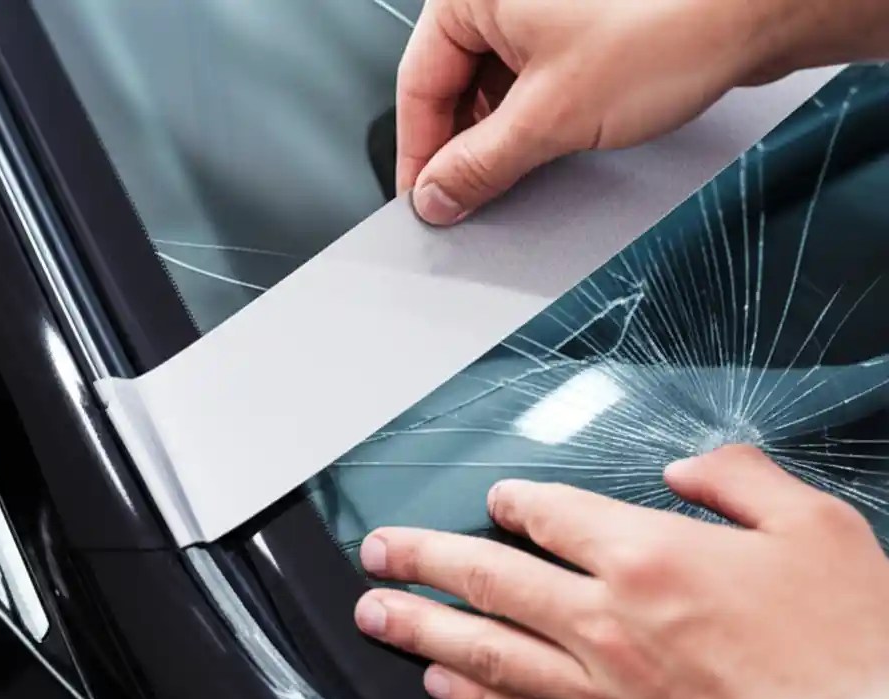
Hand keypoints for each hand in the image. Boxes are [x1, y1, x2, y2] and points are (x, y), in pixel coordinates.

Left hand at [353, 445, 888, 698]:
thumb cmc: (850, 646)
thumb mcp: (815, 529)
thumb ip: (741, 479)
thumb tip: (691, 465)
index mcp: (651, 556)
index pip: (551, 513)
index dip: (514, 501)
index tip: (496, 501)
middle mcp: (609, 622)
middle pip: (489, 578)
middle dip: (422, 560)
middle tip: (376, 552)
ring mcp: (601, 691)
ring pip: (486, 650)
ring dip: (422, 628)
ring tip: (376, 613)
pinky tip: (441, 688)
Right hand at [395, 0, 880, 224]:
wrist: (760, 6)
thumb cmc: (668, 23)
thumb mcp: (551, 116)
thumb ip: (480, 165)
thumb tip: (438, 194)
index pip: (418, 85)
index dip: (418, 154)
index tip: (426, 201)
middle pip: (454, 85)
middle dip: (462, 147)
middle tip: (468, 201)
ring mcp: (543, 6)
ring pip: (495, 85)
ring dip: (501, 137)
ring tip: (516, 177)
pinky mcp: (582, 22)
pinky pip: (535, 78)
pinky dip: (535, 118)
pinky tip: (548, 150)